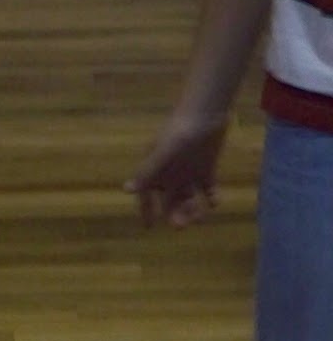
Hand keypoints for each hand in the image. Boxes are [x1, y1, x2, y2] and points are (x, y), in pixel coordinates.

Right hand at [125, 112, 228, 227]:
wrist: (205, 114)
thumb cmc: (179, 132)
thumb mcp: (162, 153)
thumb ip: (147, 171)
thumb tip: (126, 190)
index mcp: (155, 168)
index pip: (146, 193)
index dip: (146, 209)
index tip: (148, 226)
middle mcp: (169, 173)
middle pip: (168, 200)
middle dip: (173, 214)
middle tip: (180, 225)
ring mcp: (188, 172)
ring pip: (188, 198)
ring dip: (192, 209)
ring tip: (200, 216)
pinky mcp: (206, 169)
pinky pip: (208, 189)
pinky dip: (211, 198)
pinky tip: (213, 202)